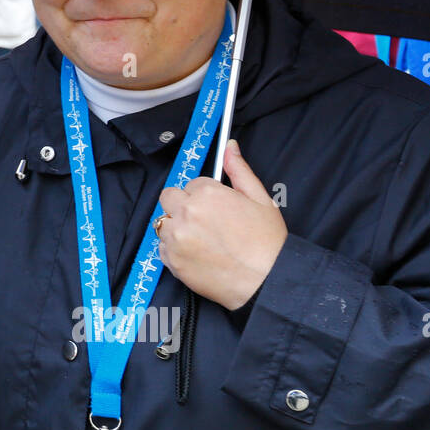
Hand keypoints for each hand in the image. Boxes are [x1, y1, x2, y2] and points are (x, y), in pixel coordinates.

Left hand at [156, 140, 285, 309]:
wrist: (267, 282)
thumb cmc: (267, 243)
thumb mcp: (260, 199)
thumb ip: (239, 170)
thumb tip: (230, 147)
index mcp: (207, 194)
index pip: (192, 183)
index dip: (205, 195)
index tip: (217, 208)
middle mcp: (186, 213)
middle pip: (169, 198)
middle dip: (183, 205)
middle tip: (205, 222)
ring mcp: (176, 237)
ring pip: (163, 222)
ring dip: (176, 227)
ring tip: (202, 240)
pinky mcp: (171, 260)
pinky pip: (162, 247)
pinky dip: (174, 250)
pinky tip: (197, 255)